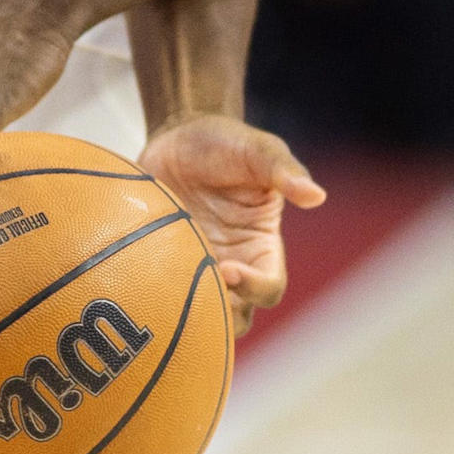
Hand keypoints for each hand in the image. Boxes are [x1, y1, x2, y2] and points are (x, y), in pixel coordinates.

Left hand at [138, 115, 323, 312]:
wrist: (178, 136)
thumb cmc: (227, 142)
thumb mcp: (258, 150)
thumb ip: (285, 172)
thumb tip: (317, 195)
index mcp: (262, 246)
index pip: (270, 288)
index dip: (254, 288)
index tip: (227, 269)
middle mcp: (234, 265)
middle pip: (237, 317)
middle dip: (219, 317)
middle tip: (193, 291)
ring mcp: (197, 268)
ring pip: (199, 315)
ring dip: (186, 313)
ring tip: (166, 294)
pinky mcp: (163, 265)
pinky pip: (162, 295)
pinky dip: (155, 297)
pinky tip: (136, 279)